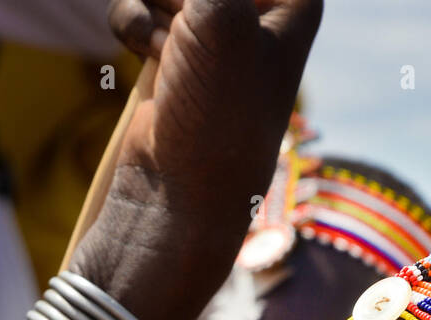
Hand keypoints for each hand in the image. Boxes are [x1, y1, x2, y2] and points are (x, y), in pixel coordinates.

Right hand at [76, 0, 322, 319]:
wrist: (178, 190)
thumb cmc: (217, 112)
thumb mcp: (220, 12)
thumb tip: (182, 3)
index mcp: (296, 2)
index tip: (211, 17)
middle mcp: (259, 13)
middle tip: (189, 29)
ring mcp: (213, 31)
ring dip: (152, 4)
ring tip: (170, 51)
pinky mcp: (172, 52)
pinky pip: (139, 6)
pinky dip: (133, 24)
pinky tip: (148, 58)